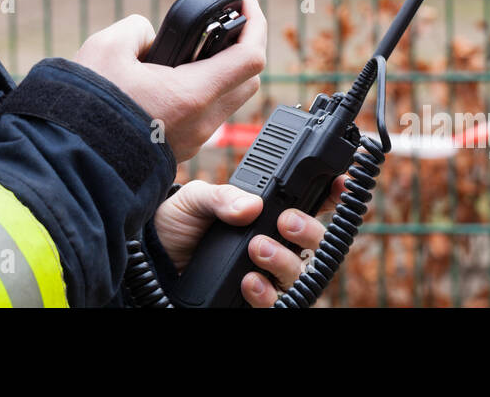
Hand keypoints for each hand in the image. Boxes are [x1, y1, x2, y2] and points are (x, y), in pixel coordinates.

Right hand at [72, 0, 266, 161]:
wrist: (69, 159)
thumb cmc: (87, 107)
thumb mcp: (107, 47)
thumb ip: (137, 29)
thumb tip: (149, 37)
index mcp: (192, 95)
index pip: (250, 56)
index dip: (255, 22)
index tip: (248, 1)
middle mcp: (202, 123)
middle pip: (248, 79)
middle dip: (244, 46)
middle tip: (225, 24)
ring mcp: (193, 141)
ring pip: (228, 100)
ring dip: (223, 72)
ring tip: (195, 50)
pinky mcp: (180, 150)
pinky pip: (206, 117)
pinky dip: (203, 92)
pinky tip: (175, 77)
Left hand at [152, 176, 346, 306]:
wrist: (152, 257)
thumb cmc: (177, 223)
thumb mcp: (195, 200)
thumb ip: (222, 197)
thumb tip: (252, 205)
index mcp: (268, 212)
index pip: (312, 203)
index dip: (332, 194)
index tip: (338, 186)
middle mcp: (274, 243)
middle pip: (316, 242)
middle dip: (309, 231)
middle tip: (284, 223)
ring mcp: (266, 272)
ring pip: (301, 273)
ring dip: (286, 261)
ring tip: (257, 249)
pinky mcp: (253, 297)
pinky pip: (277, 303)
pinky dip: (268, 293)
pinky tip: (249, 281)